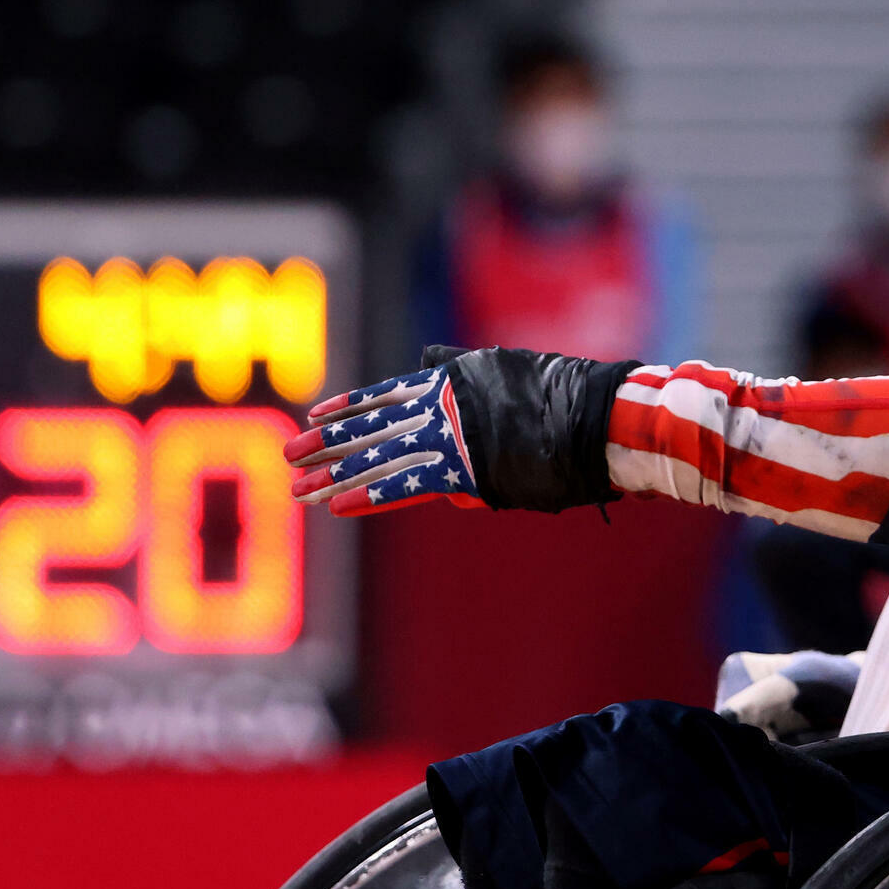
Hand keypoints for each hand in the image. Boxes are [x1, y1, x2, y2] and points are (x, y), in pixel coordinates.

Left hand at [285, 344, 634, 514]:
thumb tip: (454, 479)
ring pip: (377, 457)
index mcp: (451, 381)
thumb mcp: (512, 387)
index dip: (349, 406)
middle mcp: (441, 407)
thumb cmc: (566, 403)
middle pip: (370, 429)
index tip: (315, 415)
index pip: (386, 394)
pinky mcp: (462, 469)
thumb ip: (475, 416)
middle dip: (326, 445)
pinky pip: (405, 485)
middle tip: (291, 458)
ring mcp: (449, 437)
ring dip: (333, 474)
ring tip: (299, 490)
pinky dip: (370, 496)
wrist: (596, 420)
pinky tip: (337, 506)